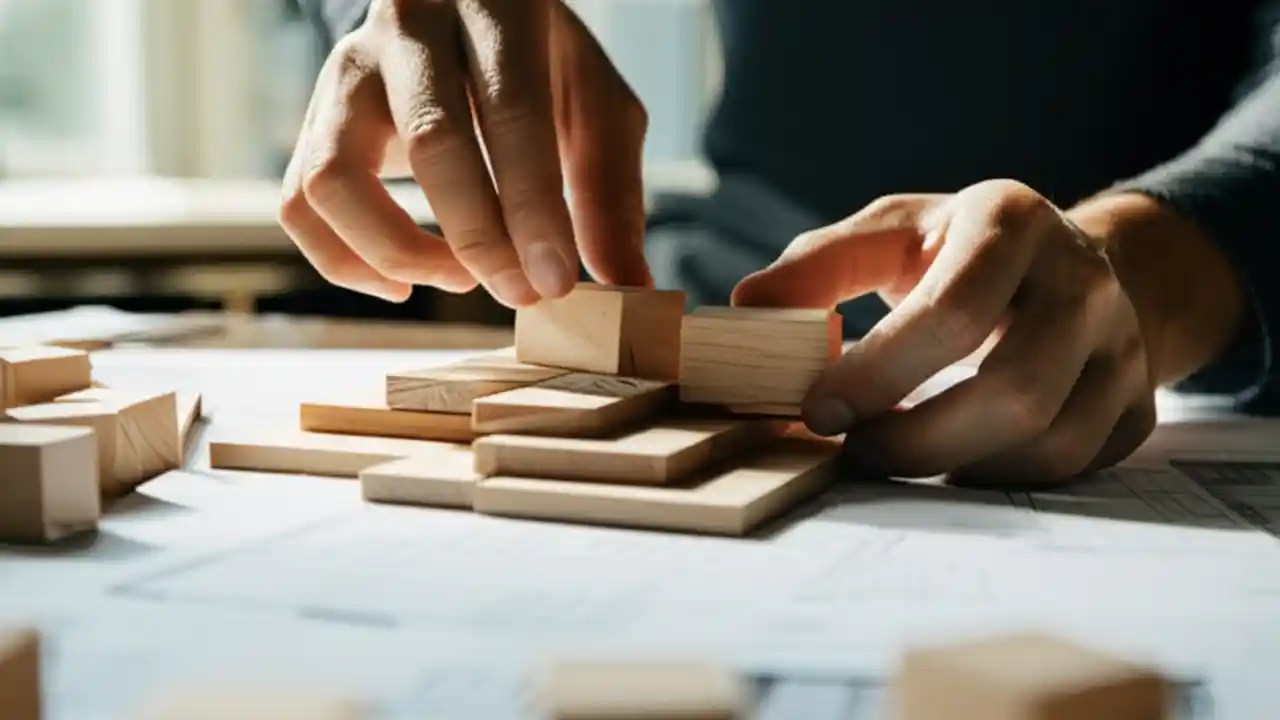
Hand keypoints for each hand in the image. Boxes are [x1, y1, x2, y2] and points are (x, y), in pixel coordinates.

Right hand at [279, 0, 650, 305]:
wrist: (462, 12)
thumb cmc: (539, 65)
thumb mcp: (595, 106)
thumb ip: (612, 191)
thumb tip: (629, 285)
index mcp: (494, 6)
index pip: (509, 110)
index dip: (532, 206)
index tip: (554, 282)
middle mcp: (408, 27)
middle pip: (430, 140)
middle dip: (480, 238)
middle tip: (521, 293)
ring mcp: (346, 70)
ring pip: (335, 177)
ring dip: (398, 251)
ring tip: (460, 278)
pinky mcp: (312, 117)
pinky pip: (299, 202)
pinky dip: (345, 261)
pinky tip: (403, 283)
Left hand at [733, 180, 1157, 484]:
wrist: (1070, 262)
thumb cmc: (958, 249)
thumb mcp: (891, 230)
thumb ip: (818, 265)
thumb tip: (748, 310)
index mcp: (1010, 222)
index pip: (952, 313)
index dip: (879, 373)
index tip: (818, 411)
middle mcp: (1081, 281)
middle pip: (1014, 391)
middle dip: (918, 438)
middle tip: (853, 449)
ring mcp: (1120, 346)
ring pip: (1048, 441)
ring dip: (954, 463)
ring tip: (892, 451)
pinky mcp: (1134, 403)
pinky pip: (1069, 467)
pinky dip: (996, 474)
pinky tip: (950, 456)